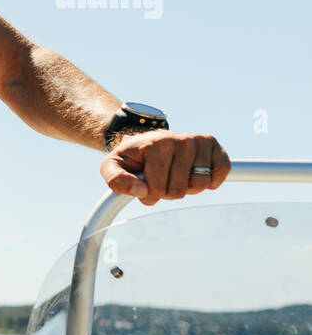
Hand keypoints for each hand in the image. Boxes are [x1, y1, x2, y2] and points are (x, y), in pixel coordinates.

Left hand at [100, 129, 230, 205]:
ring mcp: (199, 142)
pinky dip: (210, 181)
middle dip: (167, 192)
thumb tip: (140, 191)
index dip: (149, 194)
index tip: (143, 184)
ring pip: (201, 185)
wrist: (147, 140)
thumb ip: (117, 180)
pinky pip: (221, 173)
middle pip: (179, 191)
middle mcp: (181, 140)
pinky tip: (194, 174)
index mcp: (156, 145)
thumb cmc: (132, 157)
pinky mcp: (215, 147)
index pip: (158, 189)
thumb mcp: (112, 166)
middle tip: (160, 178)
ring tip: (175, 175)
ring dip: (187, 188)